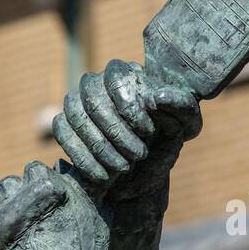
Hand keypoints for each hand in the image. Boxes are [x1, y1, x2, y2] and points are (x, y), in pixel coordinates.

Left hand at [0, 161, 110, 249]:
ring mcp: (1, 215)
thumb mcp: (97, 222)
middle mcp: (20, 194)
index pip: (34, 168)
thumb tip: (96, 181)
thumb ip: (90, 196)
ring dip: (3, 212)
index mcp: (46, 184)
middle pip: (10, 182)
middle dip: (18, 194)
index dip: (40, 181)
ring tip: (18, 229)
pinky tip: (6, 241)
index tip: (46, 196)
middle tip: (30, 214)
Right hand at [53, 60, 201, 202]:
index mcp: (127, 74)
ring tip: (123, 167)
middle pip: (93, 98)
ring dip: (100, 146)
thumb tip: (156, 97)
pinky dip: (82, 156)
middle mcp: (97, 82)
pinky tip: (104, 175)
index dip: (131, 107)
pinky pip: (62, 131)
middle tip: (138, 156)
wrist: (144, 169)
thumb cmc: (168, 138)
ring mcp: (76, 102)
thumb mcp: (186, 124)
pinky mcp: (64, 123)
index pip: (116, 77)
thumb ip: (182, 106)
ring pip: (75, 114)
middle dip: (117, 133)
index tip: (149, 132)